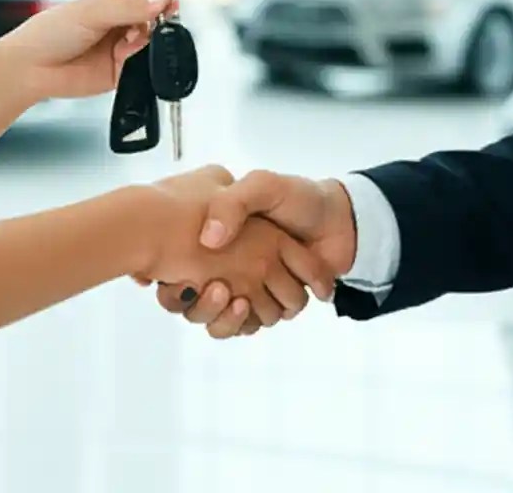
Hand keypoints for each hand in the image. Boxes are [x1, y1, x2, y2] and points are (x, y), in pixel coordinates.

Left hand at [0, 0, 177, 99]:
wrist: (31, 68)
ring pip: (151, 42)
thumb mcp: (92, 12)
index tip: (164, 4)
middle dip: (152, 22)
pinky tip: (127, 58)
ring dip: (146, 42)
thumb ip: (130, 7)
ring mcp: (121, 47)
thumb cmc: (50, 33)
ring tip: (127, 42)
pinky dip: (142, 63)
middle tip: (143, 26)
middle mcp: (119, 22)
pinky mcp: (121, 71)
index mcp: (112, 0)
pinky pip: (143, 67)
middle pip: (153, 19)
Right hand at [153, 171, 356, 336]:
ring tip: (239, 299)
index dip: (172, 283)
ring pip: (217, 319)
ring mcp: (246, 287)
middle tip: (217, 288)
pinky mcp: (266, 304)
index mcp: (216, 239)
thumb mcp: (262, 186)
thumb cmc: (299, 199)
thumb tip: (209, 240)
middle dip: (201, 304)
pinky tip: (252, 306)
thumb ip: (233, 204)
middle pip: (192, 303)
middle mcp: (225, 265)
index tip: (180, 280)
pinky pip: (245, 326)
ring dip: (225, 316)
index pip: (174, 269)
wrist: (340, 222)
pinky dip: (245, 323)